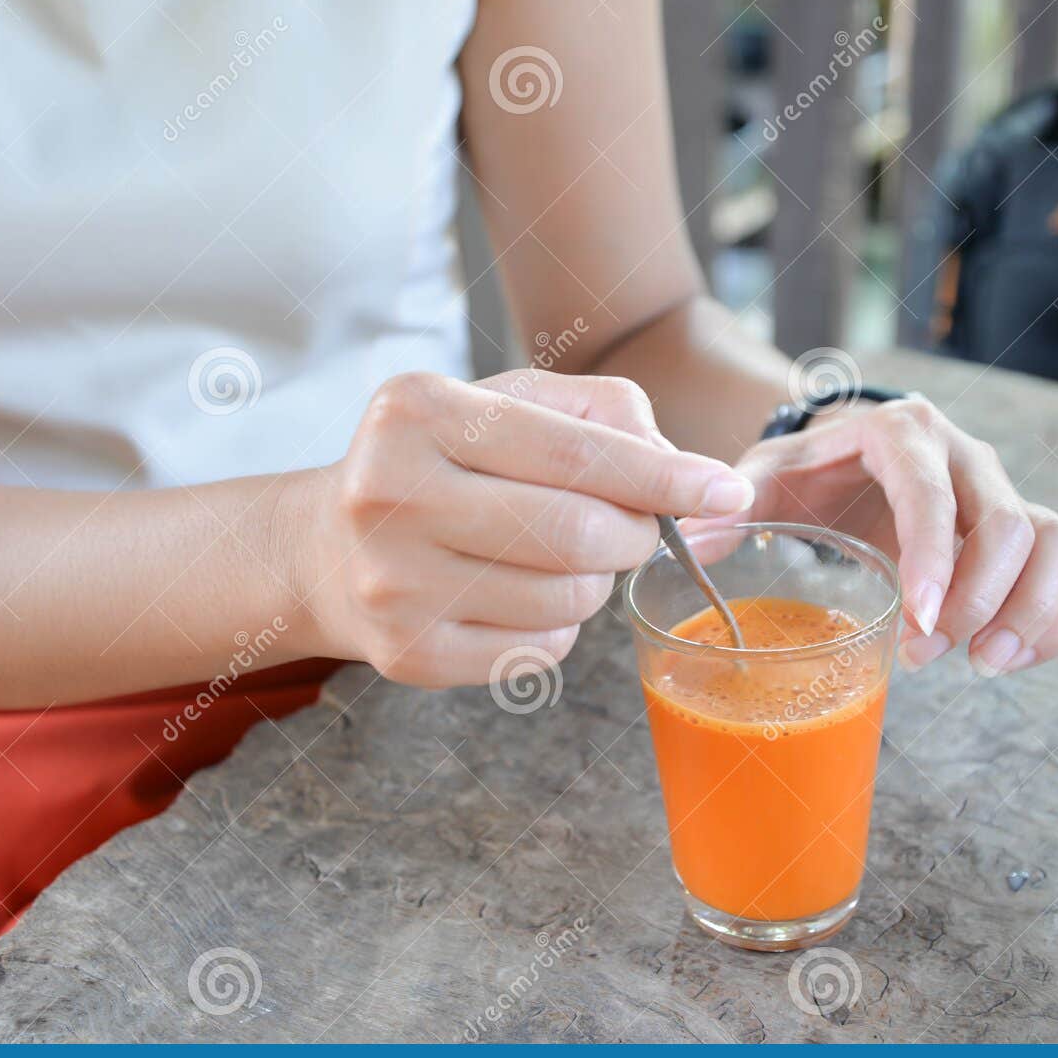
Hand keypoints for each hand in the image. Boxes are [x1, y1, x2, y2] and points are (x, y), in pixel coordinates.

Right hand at [284, 370, 754, 687]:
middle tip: (632, 528)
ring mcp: (394, 583)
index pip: (577, 454)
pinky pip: (541, 651)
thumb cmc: (443, 463)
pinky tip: (518, 596)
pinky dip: (558, 626)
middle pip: (580, 535)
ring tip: (555, 556)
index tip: (728, 489)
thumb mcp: (509, 404)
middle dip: (634, 534)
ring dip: (594, 581)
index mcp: (421, 412)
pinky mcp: (409, 654)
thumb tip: (685, 473)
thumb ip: (606, 416)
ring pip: (569, 599)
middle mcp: (392, 494)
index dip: (666, 477)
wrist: (329, 546)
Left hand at [687, 396, 1057, 675]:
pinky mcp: (1023, 532)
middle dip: (979, 600)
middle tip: (929, 654)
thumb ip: (730, 501)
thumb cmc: (807, 472)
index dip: (934, 558)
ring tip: (982, 664)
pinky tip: (1010, 656)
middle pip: (1010, 523)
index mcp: (901, 435)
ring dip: (1031, 612)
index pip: (932, 494)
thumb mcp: (765, 476)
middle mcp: (964, 456)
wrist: (847, 459)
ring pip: (1055, 542)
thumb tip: (694, 537)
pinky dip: (1055, 619)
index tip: (919, 621)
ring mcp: (1001, 492)